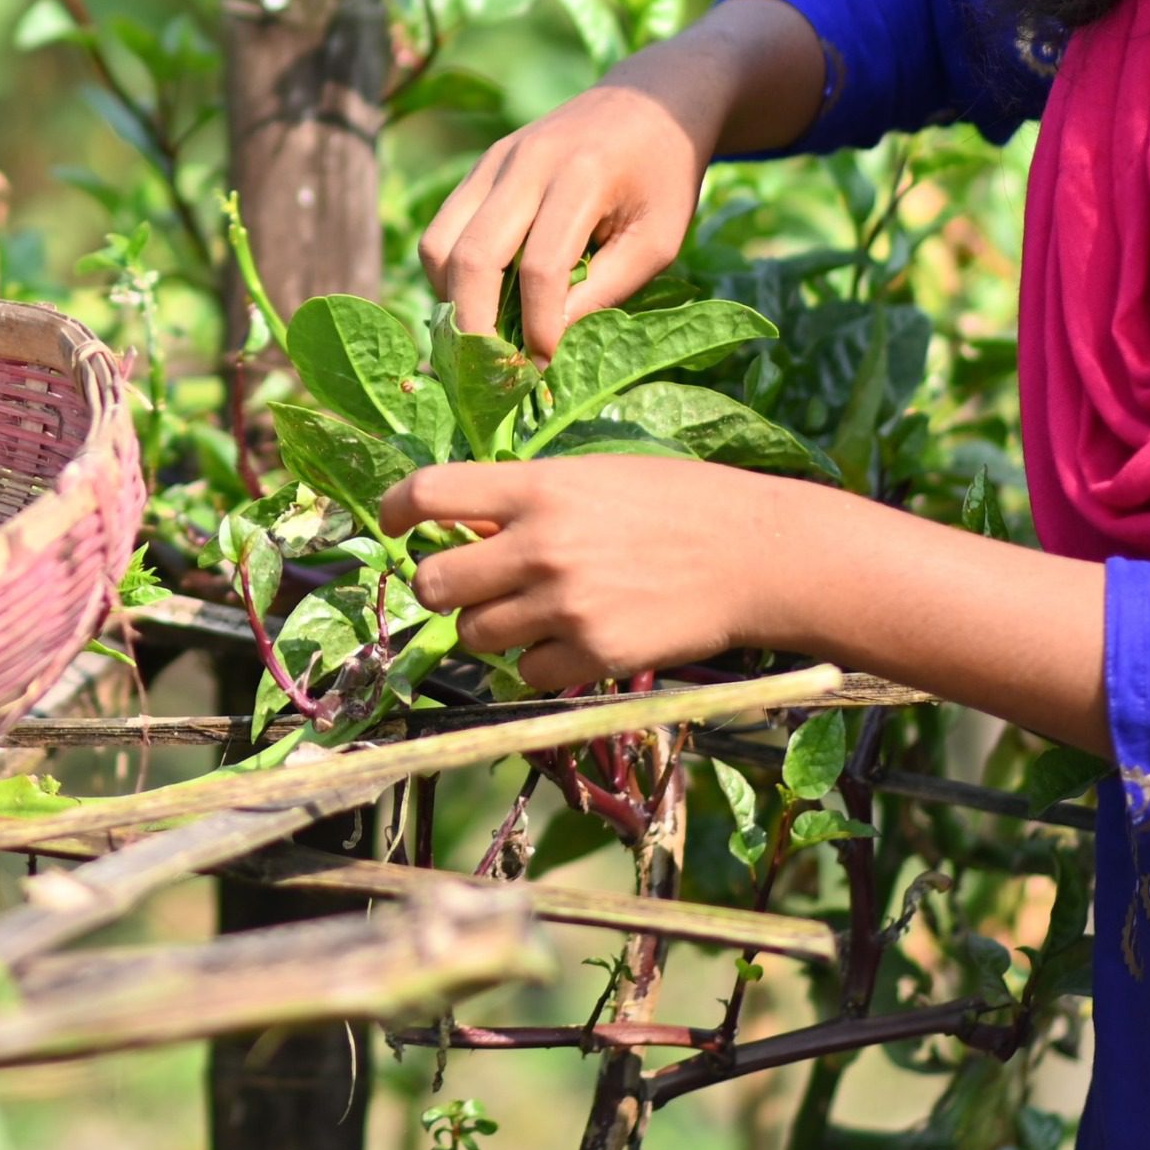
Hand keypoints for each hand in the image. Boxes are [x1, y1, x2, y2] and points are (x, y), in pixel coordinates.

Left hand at [378, 457, 796, 692]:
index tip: (394, 523)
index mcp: (536, 487)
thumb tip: (464, 532)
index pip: (429, 494)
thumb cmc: (677, 502)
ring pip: (474, 636)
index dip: (395, 510)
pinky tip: (574, 638)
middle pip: (434, 584)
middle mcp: (540, 546)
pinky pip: (527, 673)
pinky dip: (539, 663)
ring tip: (536, 610)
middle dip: (444, 587)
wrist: (754, 553)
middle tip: (472, 584)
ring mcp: (564, 605)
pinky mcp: (593, 654)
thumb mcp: (594, 476)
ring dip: (492, 628)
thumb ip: (527, 502)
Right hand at [421, 0, 815, 354]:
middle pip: (471, 256)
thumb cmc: (664, 177)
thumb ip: (606, 291)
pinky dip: (450, 275)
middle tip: (491, 376)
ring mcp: (494, 161)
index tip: (545, 369)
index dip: (539, 328)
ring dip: (452, 301)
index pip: (541, 267)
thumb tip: (548, 347)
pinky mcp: (480, 167)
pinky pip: (444, 228)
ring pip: (440, 243)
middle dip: (475, 327)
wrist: (650, 101)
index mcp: (582, 176)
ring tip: (481, 340)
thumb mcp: (659, 240)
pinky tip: (479, 303)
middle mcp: (526, 162)